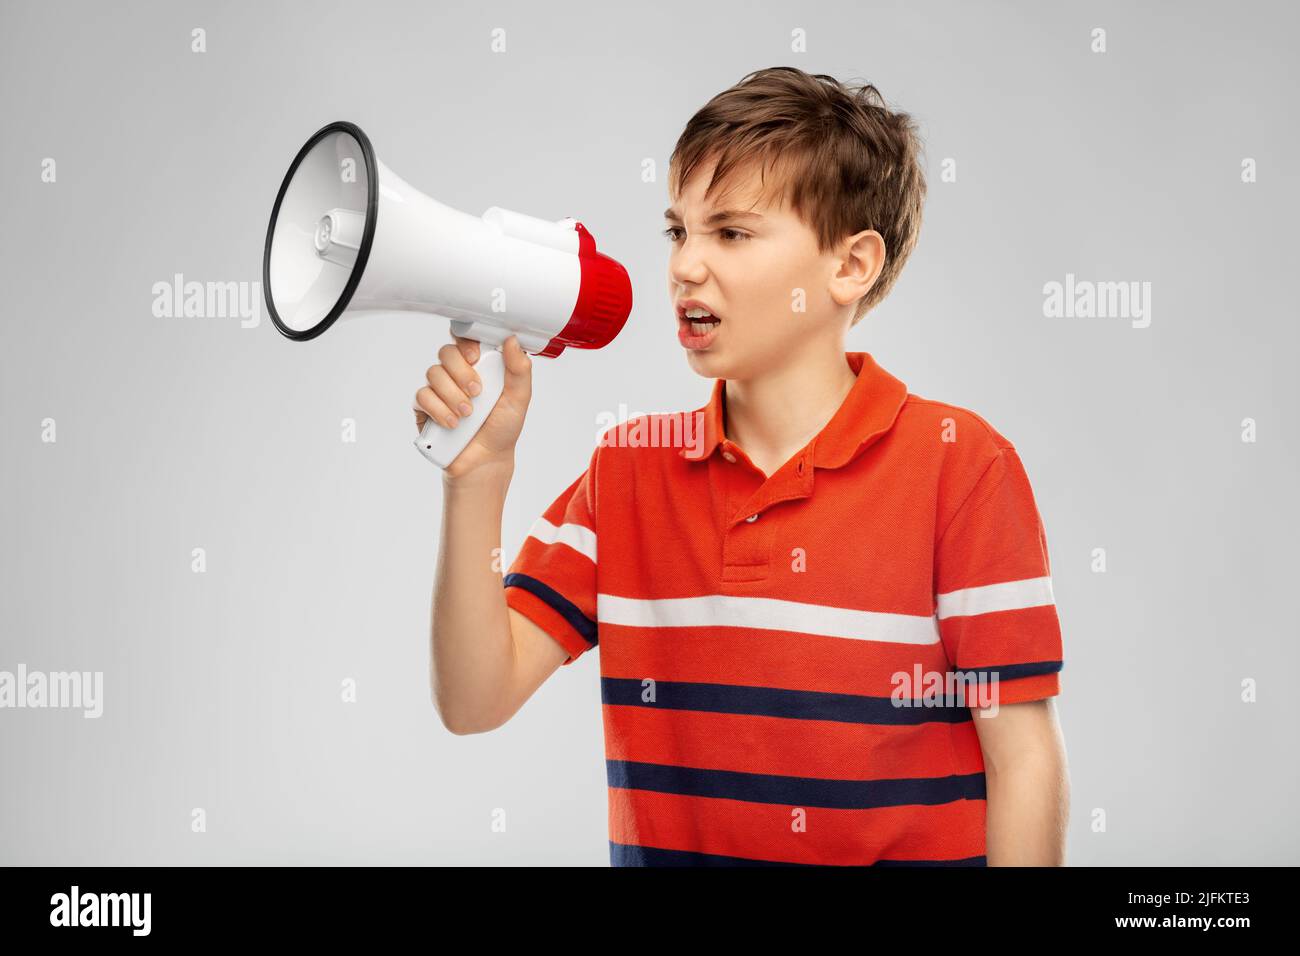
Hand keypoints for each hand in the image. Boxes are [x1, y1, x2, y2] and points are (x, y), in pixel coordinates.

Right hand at [413, 333, 532, 477]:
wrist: (485, 460)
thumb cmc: (502, 429)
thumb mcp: (519, 398)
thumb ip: (519, 369)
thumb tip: (513, 340)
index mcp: (479, 366)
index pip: (465, 339)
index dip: (465, 343)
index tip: (475, 357)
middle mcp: (456, 374)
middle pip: (446, 353)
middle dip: (461, 373)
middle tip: (477, 393)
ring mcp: (438, 390)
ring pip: (433, 374)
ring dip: (453, 395)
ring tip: (468, 415)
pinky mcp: (424, 408)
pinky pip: (422, 397)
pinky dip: (439, 410)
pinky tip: (453, 424)